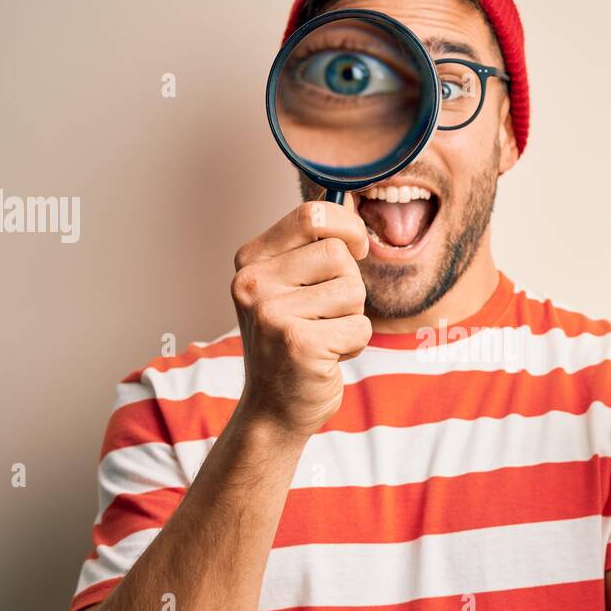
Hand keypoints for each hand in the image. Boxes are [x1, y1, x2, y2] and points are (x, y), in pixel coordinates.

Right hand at [230, 196, 371, 438]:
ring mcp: (272, 314)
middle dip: (350, 286)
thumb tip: (349, 200)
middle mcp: (254, 283)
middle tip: (326, 315)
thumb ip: (312, 246)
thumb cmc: (292, 343)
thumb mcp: (290, 287)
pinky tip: (326, 358)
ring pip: (354, 290)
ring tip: (324, 337)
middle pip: (339, 254)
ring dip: (352, 318)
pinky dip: (354, 345)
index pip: (313, 215)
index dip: (348, 226)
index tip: (357, 248)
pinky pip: (360, 327)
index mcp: (250, 261)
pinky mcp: (299, 344)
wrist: (273, 410)